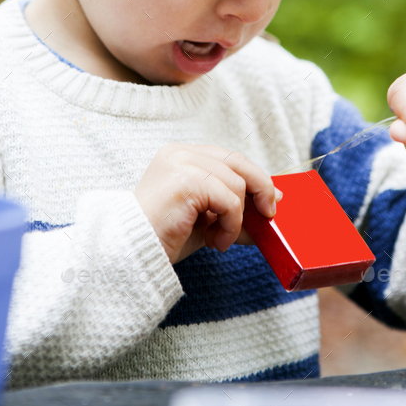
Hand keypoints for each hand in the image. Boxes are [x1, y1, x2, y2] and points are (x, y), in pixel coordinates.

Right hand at [134, 143, 278, 263]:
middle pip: (238, 162)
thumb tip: (273, 205)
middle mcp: (181, 152)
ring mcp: (182, 163)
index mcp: (182, 155)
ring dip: (236, 220)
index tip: (269, 201)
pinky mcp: (186, 181)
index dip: (255, 177)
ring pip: (236, 185)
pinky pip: (229, 201)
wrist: (132, 253)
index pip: (230, 158)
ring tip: (218, 239)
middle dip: (261, 188)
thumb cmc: (164, 237)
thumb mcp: (207, 221)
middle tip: (267, 217)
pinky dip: (230, 225)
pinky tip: (214, 241)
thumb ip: (234, 210)